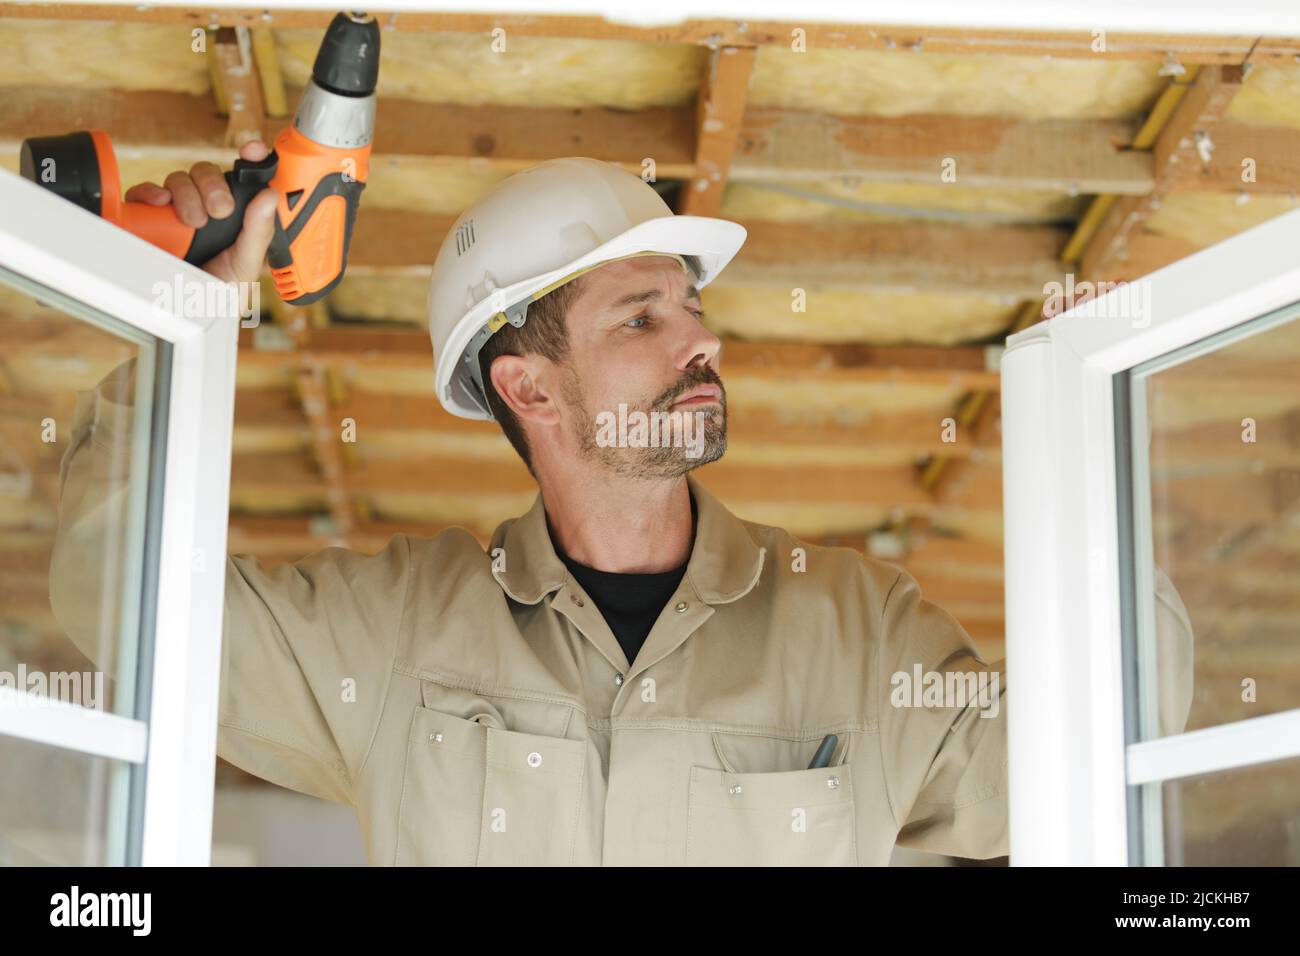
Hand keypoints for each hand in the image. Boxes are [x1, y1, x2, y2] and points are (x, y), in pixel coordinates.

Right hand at [123, 139, 278, 286]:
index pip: (243, 178)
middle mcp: (206, 208)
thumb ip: (258, 232)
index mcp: (235, 216)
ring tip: (193, 221)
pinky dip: (151, 194)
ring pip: (179, 180)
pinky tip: (160, 205)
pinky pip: (146, 194)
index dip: (251, 158)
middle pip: (207, 173)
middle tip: (219, 210)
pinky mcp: (148, 218)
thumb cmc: (218, 293)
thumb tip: (270, 196)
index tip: (253, 149)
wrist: (182, 316)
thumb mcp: (245, 266)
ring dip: (186, 194)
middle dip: (213, 186)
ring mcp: (176, 212)